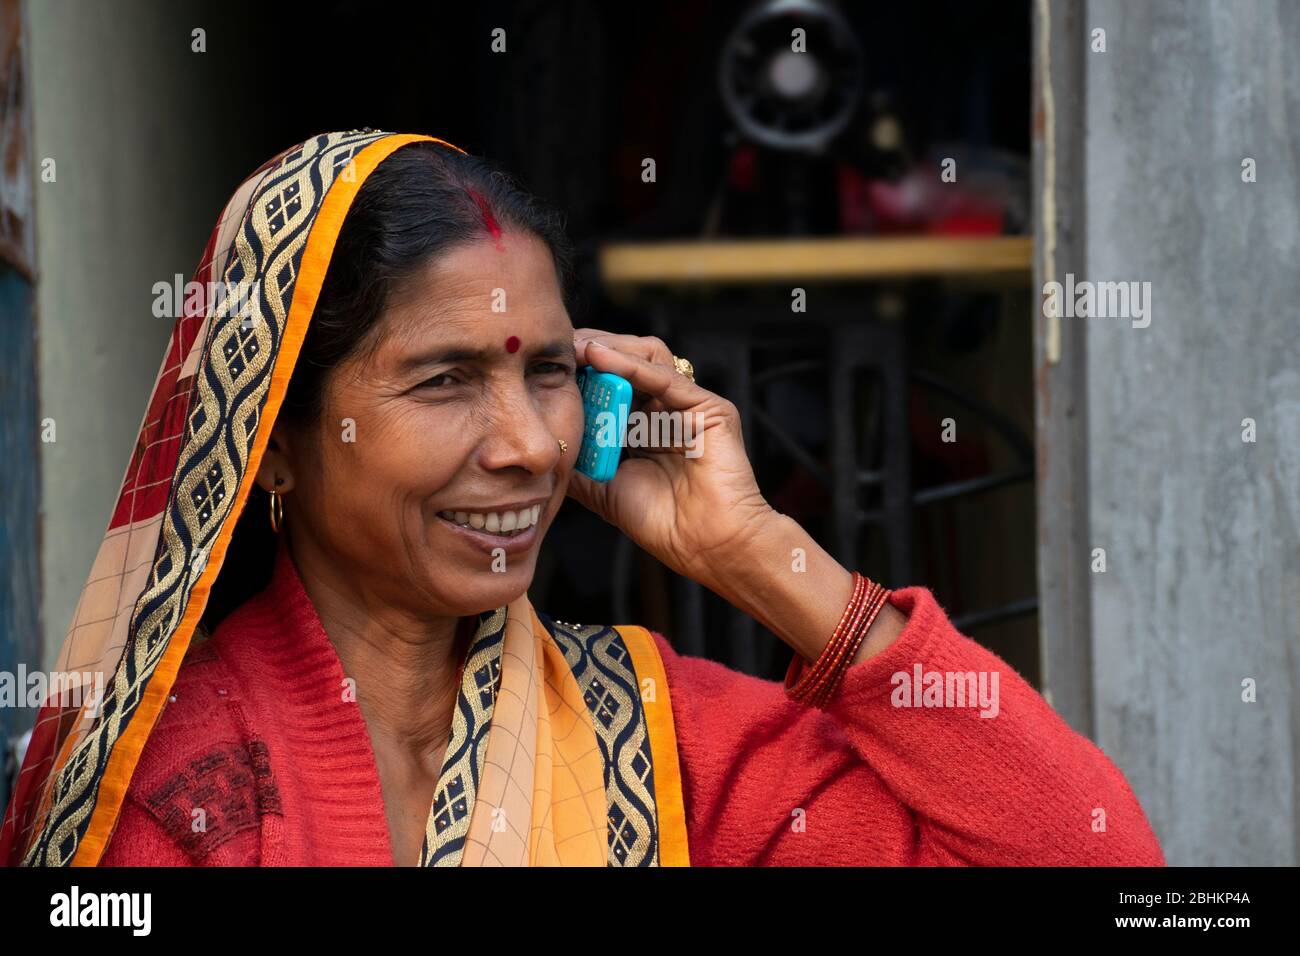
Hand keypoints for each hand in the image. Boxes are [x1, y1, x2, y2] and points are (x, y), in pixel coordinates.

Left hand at [567, 329, 775, 590]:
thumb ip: (577, 462)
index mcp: (645, 428)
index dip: (581, 373)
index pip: (611, 384)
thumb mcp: (603, 489)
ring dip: (610, 349)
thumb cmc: (665, 525)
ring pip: (649, 357)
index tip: (545, 367)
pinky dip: (630, 364)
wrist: (709, 548)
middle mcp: (668, 412)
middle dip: (591, 351)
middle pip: (629, 362)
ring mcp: (690, 407)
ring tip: (576, 350)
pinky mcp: (710, 408)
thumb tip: (542, 445)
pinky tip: (598, 357)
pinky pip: (665, 378)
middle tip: (556, 350)